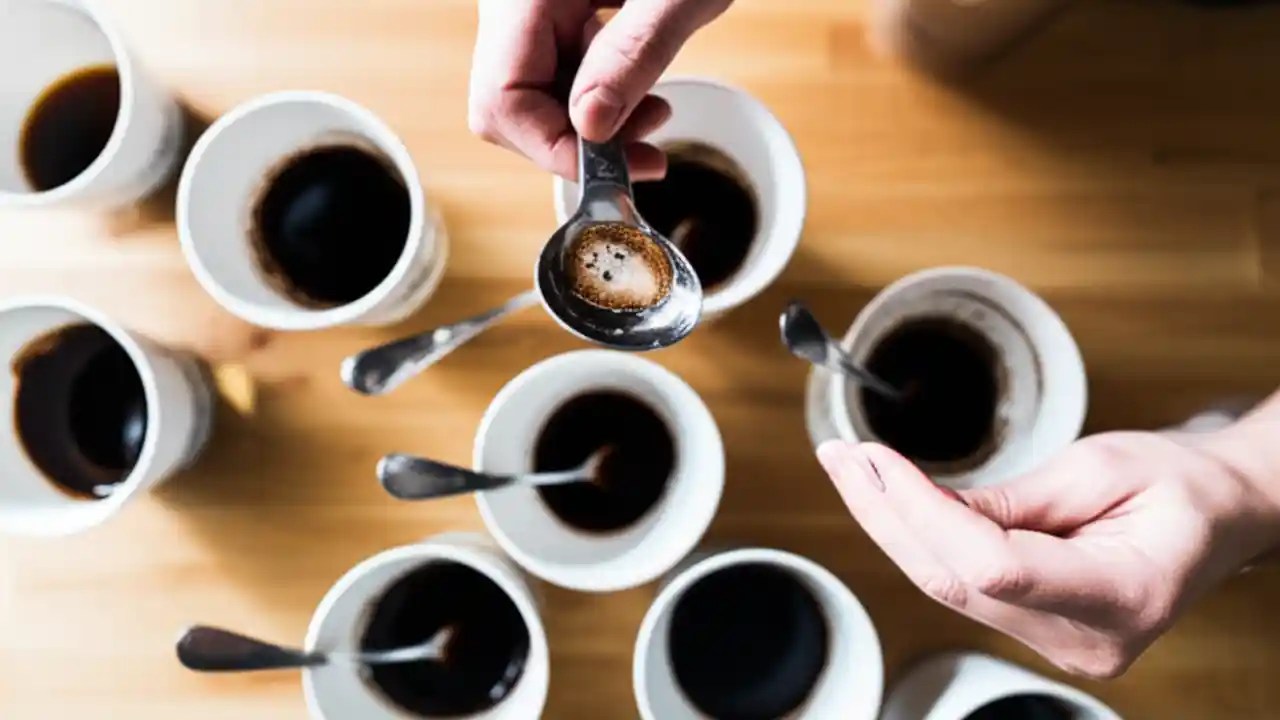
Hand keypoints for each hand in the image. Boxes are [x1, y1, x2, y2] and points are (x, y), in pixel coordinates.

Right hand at [468, 0, 732, 178]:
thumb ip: (634, 54)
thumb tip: (589, 127)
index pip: (504, 99)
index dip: (553, 149)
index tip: (614, 170)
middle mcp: (513, 1)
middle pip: (509, 105)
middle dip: (574, 141)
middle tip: (643, 148)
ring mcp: (528, 8)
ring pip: (531, 97)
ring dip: (590, 126)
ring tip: (654, 115)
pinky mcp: (551, 13)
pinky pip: (554, 73)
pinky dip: (597, 98)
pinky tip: (640, 92)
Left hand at [816, 401, 1279, 678]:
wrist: (1218, 517)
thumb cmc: (1178, 485)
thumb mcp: (1102, 467)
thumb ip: (1013, 497)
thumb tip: (923, 497)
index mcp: (1121, 596)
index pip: (995, 568)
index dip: (925, 513)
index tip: (879, 459)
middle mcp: (1083, 639)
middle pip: (955, 582)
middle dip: (887, 513)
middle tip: (841, 456)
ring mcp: (1057, 643)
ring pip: (946, 585)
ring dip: (890, 523)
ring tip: (848, 466)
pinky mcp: (1034, 628)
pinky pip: (961, 583)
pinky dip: (919, 536)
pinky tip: (885, 496)